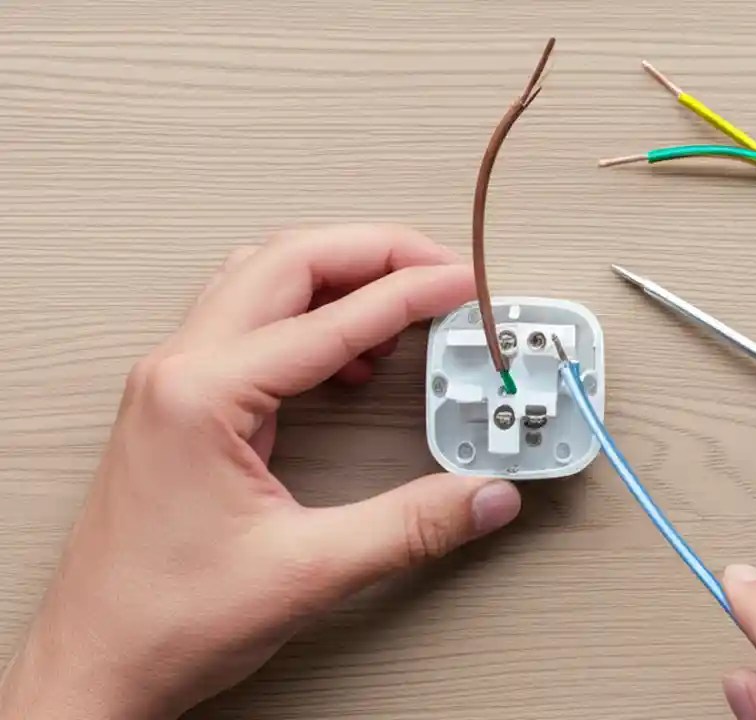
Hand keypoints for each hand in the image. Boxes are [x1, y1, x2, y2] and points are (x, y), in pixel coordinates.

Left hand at [0, 225, 522, 719]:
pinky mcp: (183, 408)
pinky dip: (312, 319)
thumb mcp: (308, 572)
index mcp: (202, 395)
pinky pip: (252, 326)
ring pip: (263, 283)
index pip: (331, 316)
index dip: (412, 293)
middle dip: (375, 253)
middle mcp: (180, 372)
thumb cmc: (161, 621)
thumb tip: (483, 494)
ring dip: (339, 277)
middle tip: (442, 269)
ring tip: (404, 300)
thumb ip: (412, 527)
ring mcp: (175, 386)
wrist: (95, 667)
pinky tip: (350, 360)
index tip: (466, 284)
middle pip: (289, 264)